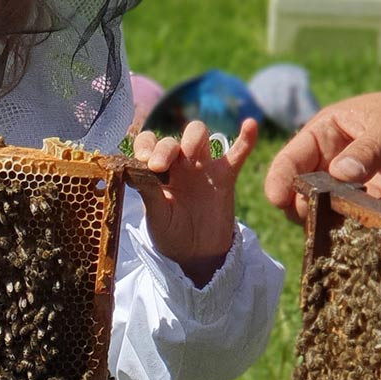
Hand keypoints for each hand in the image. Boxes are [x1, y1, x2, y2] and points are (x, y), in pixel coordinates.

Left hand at [128, 119, 254, 286]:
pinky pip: (237, 153)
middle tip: (160, 166)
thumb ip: (148, 193)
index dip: (146, 146)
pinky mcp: (225, 177)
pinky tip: (250, 124)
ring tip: (190, 153)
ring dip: (193, 138)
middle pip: (174, 139)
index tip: (144, 160)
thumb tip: (130, 171)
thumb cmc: (171, 234)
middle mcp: (178, 164)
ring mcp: (203, 168)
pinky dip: (245, 139)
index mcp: (157, 171)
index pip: (149, 143)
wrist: (197, 255)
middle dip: (165, 148)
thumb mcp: (156, 217)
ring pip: (199, 136)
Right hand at [263, 87, 380, 221]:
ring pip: (323, 218)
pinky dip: (356, 237)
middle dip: (302, 208)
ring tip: (346, 224)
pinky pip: (355, 232)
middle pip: (300, 195)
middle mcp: (330, 167)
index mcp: (326, 136)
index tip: (278, 198)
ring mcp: (350, 195)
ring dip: (328, 226)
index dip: (280, 179)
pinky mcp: (373, 216)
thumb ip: (369, 147)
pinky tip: (371, 232)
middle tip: (319, 213)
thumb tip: (340, 174)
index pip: (291, 159)